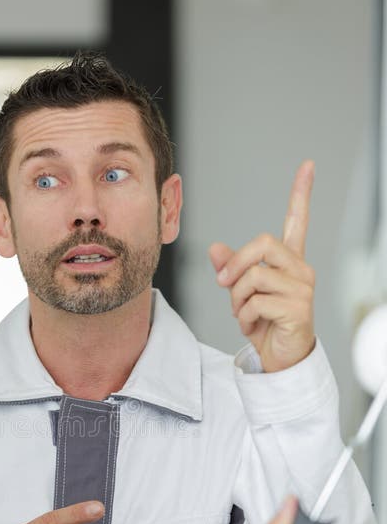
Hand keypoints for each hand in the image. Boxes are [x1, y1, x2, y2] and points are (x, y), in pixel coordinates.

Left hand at [209, 160, 315, 371]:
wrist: (279, 358)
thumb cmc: (265, 322)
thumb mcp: (241, 292)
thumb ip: (230, 269)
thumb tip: (215, 248)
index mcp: (288, 261)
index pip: (297, 221)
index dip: (302, 193)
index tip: (307, 166)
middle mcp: (300, 270)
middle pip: (262, 243)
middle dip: (235, 264)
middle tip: (223, 284)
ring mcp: (301, 289)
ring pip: (254, 276)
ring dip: (236, 298)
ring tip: (242, 314)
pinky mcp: (298, 309)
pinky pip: (256, 302)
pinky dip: (244, 317)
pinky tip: (253, 327)